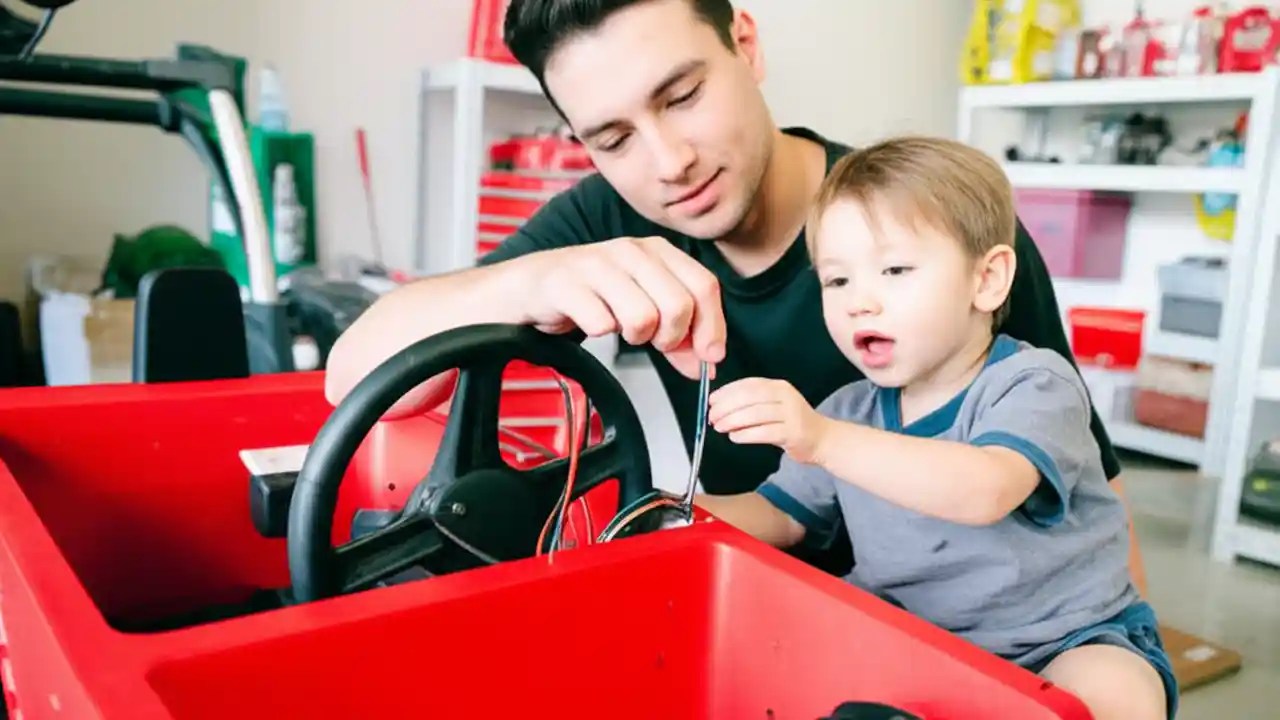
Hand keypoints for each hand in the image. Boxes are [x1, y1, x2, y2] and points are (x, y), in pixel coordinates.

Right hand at [519, 236, 725, 379]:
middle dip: (671, 338)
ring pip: (643, 317)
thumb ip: (678, 336)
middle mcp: (630, 251)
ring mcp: (597, 264)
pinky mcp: (565, 284)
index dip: (712, 327)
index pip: (704, 286)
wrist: (526, 288)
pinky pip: (601, 324)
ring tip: (616, 328)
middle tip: (651, 341)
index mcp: (656, 251)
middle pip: (679, 305)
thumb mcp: (641, 309)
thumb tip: (708, 365)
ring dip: (634, 337)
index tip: (709, 357)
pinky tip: (588, 322)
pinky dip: (599, 332)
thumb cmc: (587, 296)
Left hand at [707, 378, 830, 463]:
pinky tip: (734, 437)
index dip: (727, 391)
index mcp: (779, 387)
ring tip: (720, 427)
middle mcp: (786, 397)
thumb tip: (720, 406)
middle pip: (750, 398)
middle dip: (727, 407)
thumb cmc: (793, 423)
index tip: (712, 400)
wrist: (823, 439)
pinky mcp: (793, 433)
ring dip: (733, 421)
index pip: (749, 384)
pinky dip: (746, 435)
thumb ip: (752, 404)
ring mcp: (791, 415)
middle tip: (712, 416)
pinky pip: (764, 432)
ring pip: (755, 414)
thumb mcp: (775, 406)